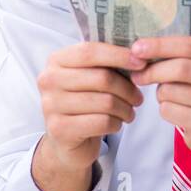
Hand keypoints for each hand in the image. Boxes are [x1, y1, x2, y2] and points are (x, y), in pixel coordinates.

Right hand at [37, 40, 146, 173]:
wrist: (65, 139)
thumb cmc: (83, 102)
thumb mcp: (89, 77)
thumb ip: (106, 63)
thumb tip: (139, 55)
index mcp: (56, 61)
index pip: (90, 51)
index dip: (119, 55)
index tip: (141, 63)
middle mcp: (49, 80)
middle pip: (102, 78)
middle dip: (127, 89)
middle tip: (138, 98)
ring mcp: (51, 105)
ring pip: (106, 102)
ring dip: (125, 109)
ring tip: (129, 112)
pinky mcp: (60, 129)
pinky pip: (102, 122)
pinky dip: (116, 124)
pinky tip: (116, 124)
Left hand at [131, 36, 190, 190]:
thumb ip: (187, 56)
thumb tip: (142, 49)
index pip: (190, 45)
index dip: (160, 45)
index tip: (137, 48)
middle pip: (180, 68)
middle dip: (153, 70)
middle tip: (138, 75)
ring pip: (171, 90)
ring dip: (161, 93)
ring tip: (170, 97)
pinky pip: (170, 110)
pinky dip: (165, 109)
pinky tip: (178, 113)